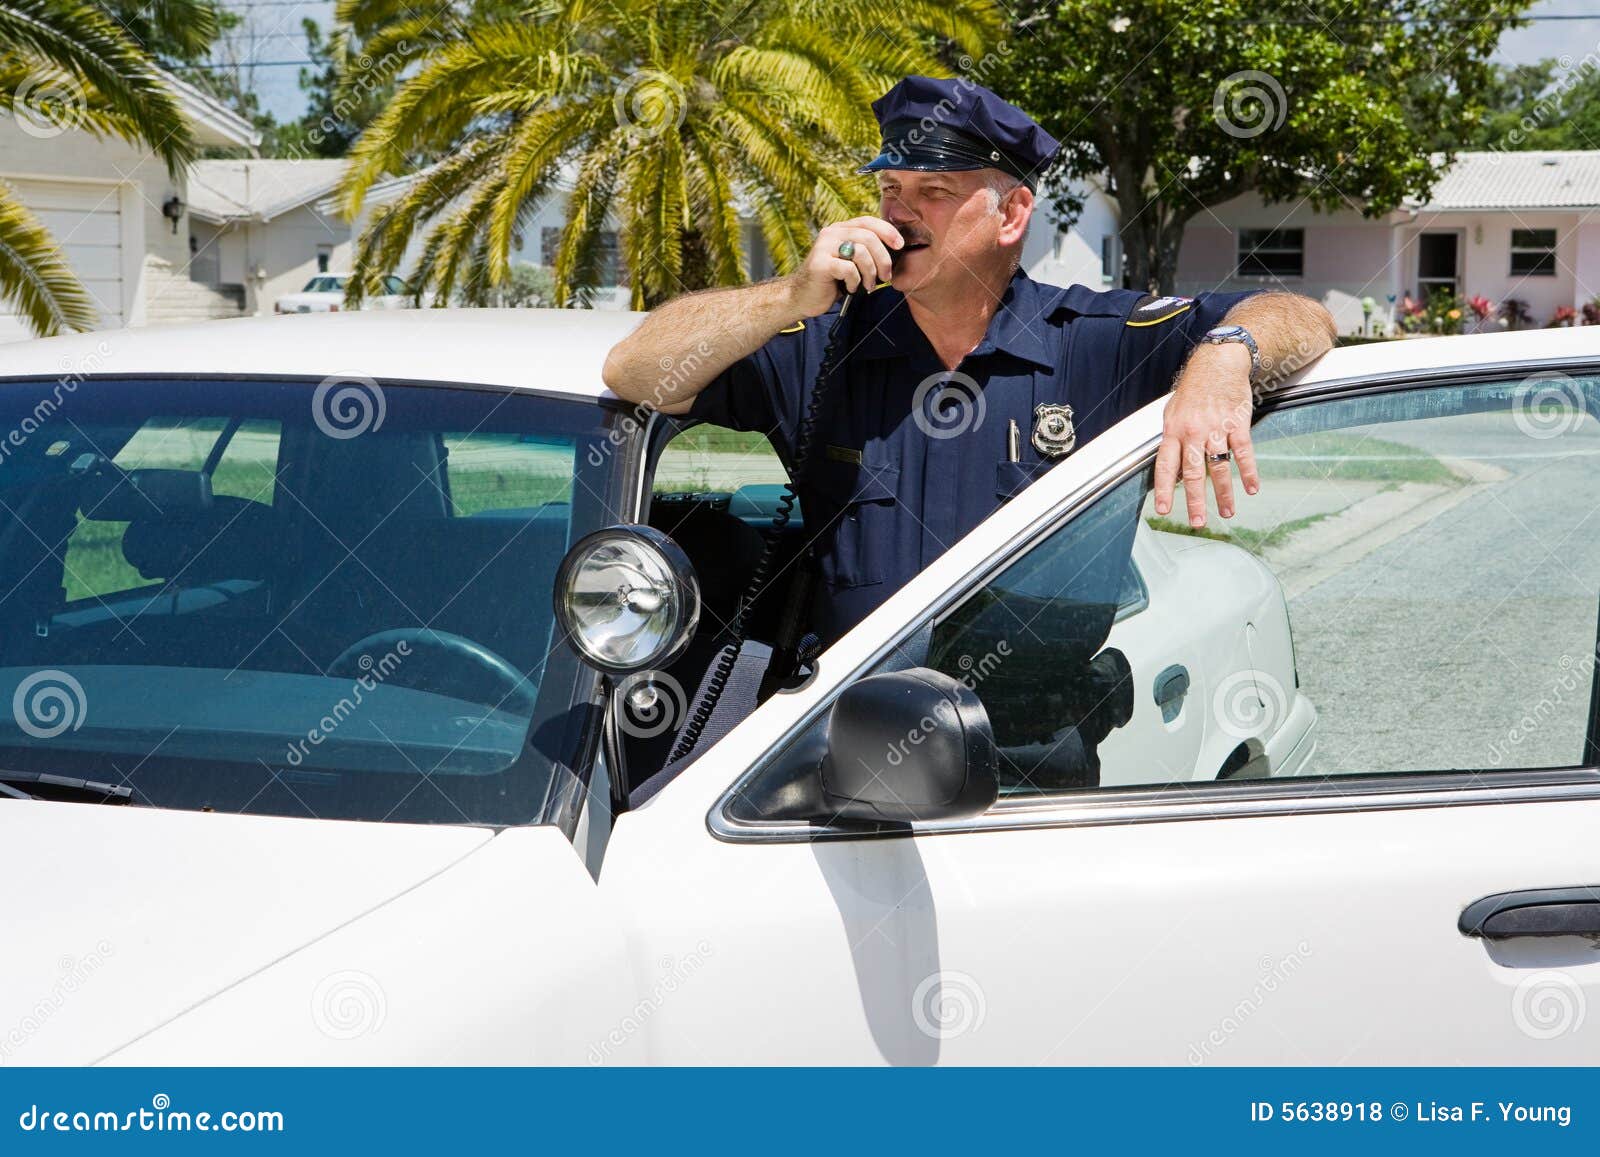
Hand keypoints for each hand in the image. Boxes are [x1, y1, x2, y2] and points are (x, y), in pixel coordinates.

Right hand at [786, 217, 902, 316]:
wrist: (802, 297)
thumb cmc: (832, 281)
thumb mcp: (850, 261)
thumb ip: (865, 250)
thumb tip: (894, 248)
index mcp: (839, 230)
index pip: (868, 221)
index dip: (887, 231)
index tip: (900, 245)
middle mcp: (831, 234)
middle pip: (868, 237)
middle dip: (883, 259)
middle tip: (886, 276)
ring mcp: (824, 247)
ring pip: (861, 252)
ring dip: (870, 273)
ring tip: (868, 285)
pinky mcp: (820, 264)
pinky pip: (849, 269)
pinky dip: (855, 281)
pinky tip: (851, 288)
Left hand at [1152, 343, 1258, 526]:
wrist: (1218, 363)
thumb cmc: (1194, 390)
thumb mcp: (1173, 413)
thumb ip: (1173, 441)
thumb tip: (1174, 472)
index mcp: (1173, 431)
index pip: (1166, 466)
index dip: (1164, 489)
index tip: (1163, 510)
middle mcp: (1193, 431)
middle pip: (1193, 472)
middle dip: (1195, 500)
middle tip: (1197, 522)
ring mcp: (1217, 427)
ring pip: (1219, 466)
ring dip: (1224, 492)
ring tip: (1227, 512)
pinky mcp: (1238, 423)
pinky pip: (1243, 452)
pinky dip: (1248, 471)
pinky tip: (1251, 488)